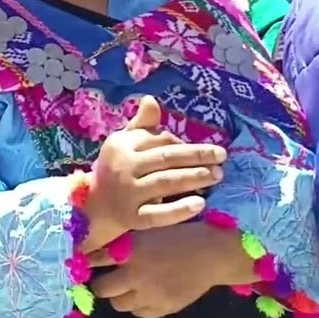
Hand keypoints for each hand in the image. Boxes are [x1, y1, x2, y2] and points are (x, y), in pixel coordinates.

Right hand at [83, 97, 226, 248]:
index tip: (203, 151)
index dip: (184, 144)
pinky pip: (157, 215)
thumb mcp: (125, 142)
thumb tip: (150, 99)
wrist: (97, 204)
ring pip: (164, 184)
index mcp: (122, 145)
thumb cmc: (118, 167)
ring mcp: (127, 194)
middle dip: (196, 157)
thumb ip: (142, 124)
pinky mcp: (133, 218)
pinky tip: (199, 204)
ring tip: (216, 175)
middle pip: (165, 159)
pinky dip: (178, 210)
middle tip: (221, 157)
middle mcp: (123, 167)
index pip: (160, 140)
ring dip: (193, 178)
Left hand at [90, 223, 235, 317]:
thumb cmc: (178, 235)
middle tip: (107, 278)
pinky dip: (137, 305)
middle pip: (101, 288)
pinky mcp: (163, 307)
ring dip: (119, 295)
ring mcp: (149, 294)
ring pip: (118, 304)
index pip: (96, 259)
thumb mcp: (147, 229)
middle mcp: (136, 274)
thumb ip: (124, 242)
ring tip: (126, 287)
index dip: (88, 261)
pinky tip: (143, 294)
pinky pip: (139, 312)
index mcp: (131, 250)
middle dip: (102, 283)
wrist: (211, 253)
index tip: (84, 262)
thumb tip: (98, 250)